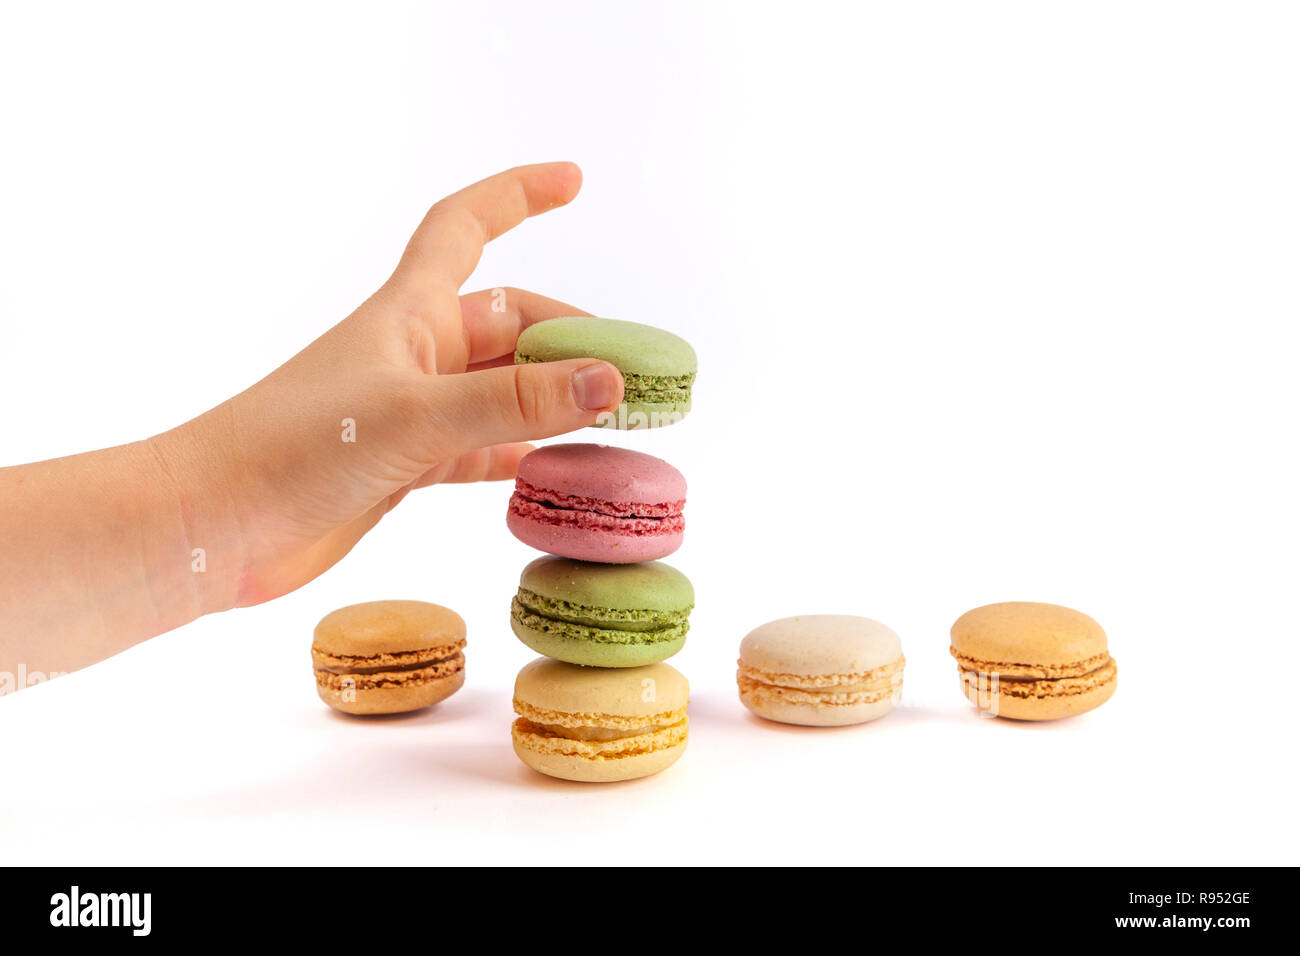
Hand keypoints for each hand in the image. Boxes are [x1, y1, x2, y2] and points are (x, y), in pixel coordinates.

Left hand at [157, 162, 622, 607]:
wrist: (216, 524)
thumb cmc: (294, 448)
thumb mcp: (416, 417)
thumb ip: (515, 402)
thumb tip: (609, 380)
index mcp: (410, 314)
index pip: (468, 226)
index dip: (519, 194)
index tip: (574, 181)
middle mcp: (415, 353)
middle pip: (508, 324)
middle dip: (570, 336)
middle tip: (631, 371)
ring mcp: (412, 411)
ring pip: (501, 390)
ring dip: (554, 400)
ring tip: (615, 421)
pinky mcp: (405, 464)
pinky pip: (482, 448)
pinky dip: (522, 454)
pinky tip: (558, 469)